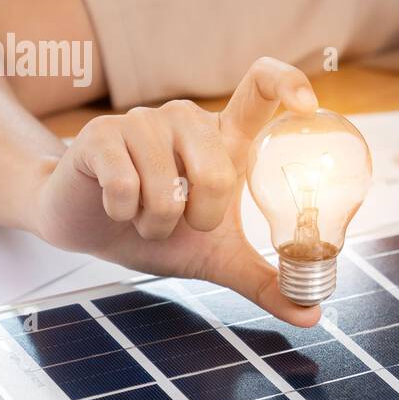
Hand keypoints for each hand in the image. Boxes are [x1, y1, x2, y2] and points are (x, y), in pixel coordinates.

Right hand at [32, 57, 320, 324]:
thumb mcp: (218, 258)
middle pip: (216, 171)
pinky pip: (125, 186)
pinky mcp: (102, 134)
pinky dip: (124, 214)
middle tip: (182, 223)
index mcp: (225, 137)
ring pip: (167, 187)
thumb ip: (264, 279)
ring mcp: (143, 121)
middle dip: (199, 218)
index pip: (261, 88)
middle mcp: (188, 119)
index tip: (307, 105)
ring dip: (156, 222)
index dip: (287, 84)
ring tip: (145, 216)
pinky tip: (115, 208)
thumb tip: (311, 314)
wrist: (86, 226)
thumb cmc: (160, 231)